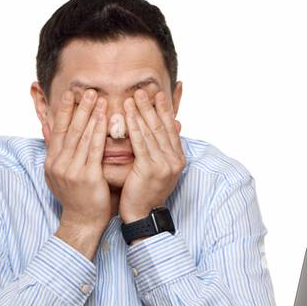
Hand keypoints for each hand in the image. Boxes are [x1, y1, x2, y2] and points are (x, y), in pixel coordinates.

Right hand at [43, 88, 110, 233]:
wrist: (82, 221)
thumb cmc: (77, 197)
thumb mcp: (61, 173)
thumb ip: (57, 151)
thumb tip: (48, 128)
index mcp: (52, 162)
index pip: (58, 131)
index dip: (64, 111)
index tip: (70, 93)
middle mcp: (58, 164)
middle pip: (70, 130)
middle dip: (79, 108)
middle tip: (88, 90)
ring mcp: (71, 171)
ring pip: (81, 137)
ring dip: (90, 115)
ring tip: (99, 98)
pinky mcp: (86, 177)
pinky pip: (94, 149)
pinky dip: (98, 132)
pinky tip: (104, 118)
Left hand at [118, 88, 183, 223]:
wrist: (142, 216)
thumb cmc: (145, 192)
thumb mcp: (158, 169)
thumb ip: (162, 149)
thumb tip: (171, 128)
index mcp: (178, 159)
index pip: (171, 129)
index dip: (165, 110)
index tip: (158, 95)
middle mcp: (174, 160)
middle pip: (162, 127)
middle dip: (152, 107)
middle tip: (143, 90)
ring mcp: (164, 165)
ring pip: (151, 132)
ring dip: (142, 112)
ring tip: (133, 97)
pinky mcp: (151, 169)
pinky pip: (141, 143)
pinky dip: (134, 126)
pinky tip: (127, 114)